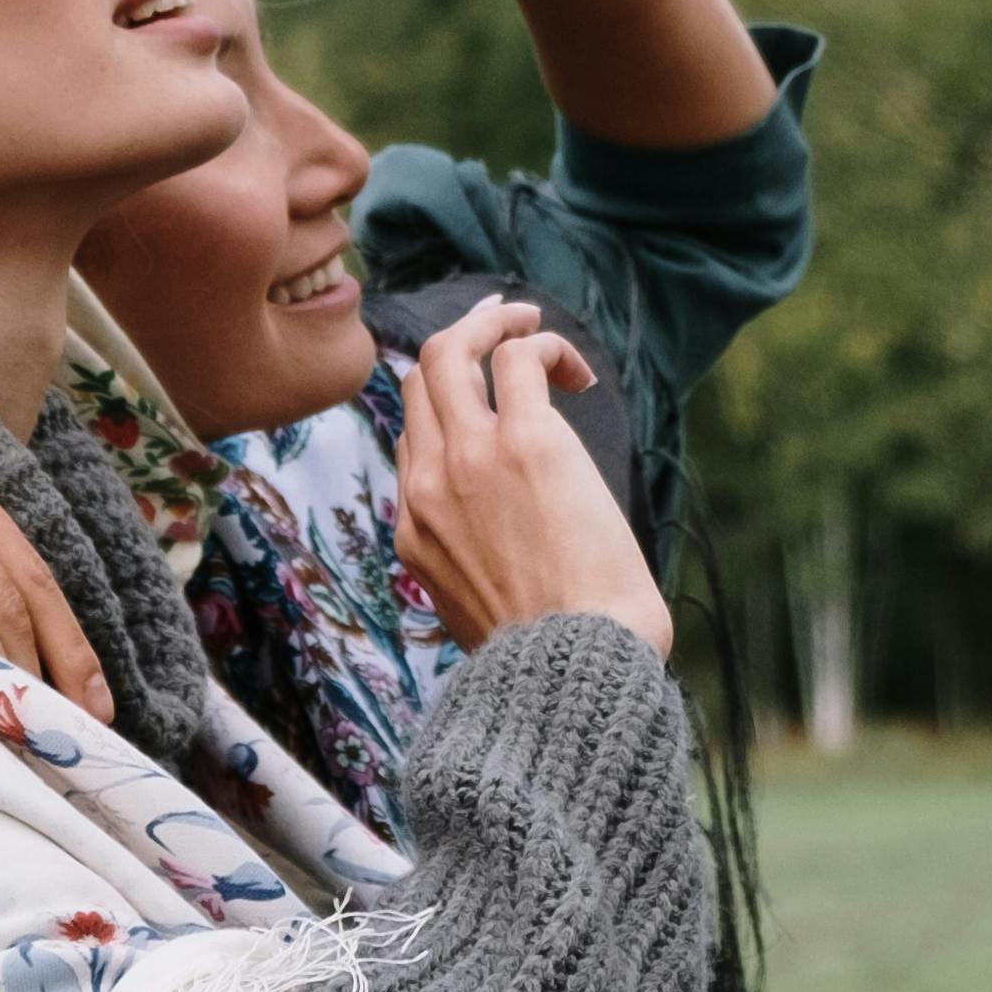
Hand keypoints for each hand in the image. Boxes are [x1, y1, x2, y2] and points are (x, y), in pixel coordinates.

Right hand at [388, 300, 673, 658]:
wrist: (572, 668)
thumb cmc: (550, 654)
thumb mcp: (477, 612)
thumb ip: (471, 568)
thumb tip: (502, 558)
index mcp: (414, 530)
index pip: (413, 442)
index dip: (451, 412)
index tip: (491, 403)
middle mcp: (428, 486)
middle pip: (418, 380)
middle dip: (458, 342)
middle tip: (501, 328)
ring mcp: (469, 459)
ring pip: (451, 352)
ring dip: (492, 323)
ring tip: (532, 324)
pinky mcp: (525, 440)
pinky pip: (517, 358)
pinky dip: (543, 345)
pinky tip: (577, 372)